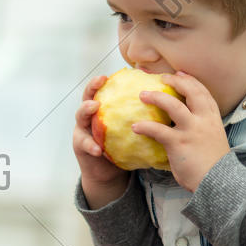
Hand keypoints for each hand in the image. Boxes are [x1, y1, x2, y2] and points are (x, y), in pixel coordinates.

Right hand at [73, 73, 130, 208]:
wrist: (109, 171)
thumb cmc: (122, 146)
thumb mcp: (130, 128)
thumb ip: (141, 114)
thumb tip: (165, 97)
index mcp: (103, 108)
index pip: (102, 90)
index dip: (103, 80)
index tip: (108, 75)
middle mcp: (90, 115)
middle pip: (87, 96)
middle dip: (92, 88)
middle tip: (100, 82)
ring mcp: (82, 129)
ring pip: (80, 117)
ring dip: (86, 110)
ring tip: (94, 107)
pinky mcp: (80, 146)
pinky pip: (85, 144)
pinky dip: (91, 146)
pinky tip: (97, 149)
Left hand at [133, 71, 230, 192]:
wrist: (219, 181)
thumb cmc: (213, 165)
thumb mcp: (213, 139)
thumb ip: (202, 129)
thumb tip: (185, 125)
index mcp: (213, 119)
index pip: (203, 92)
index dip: (191, 81)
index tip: (180, 74)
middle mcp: (204, 120)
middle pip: (191, 91)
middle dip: (176, 81)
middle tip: (162, 78)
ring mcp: (191, 130)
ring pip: (172, 105)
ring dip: (156, 97)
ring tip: (142, 95)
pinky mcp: (179, 143)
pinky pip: (158, 130)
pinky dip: (145, 126)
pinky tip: (135, 126)